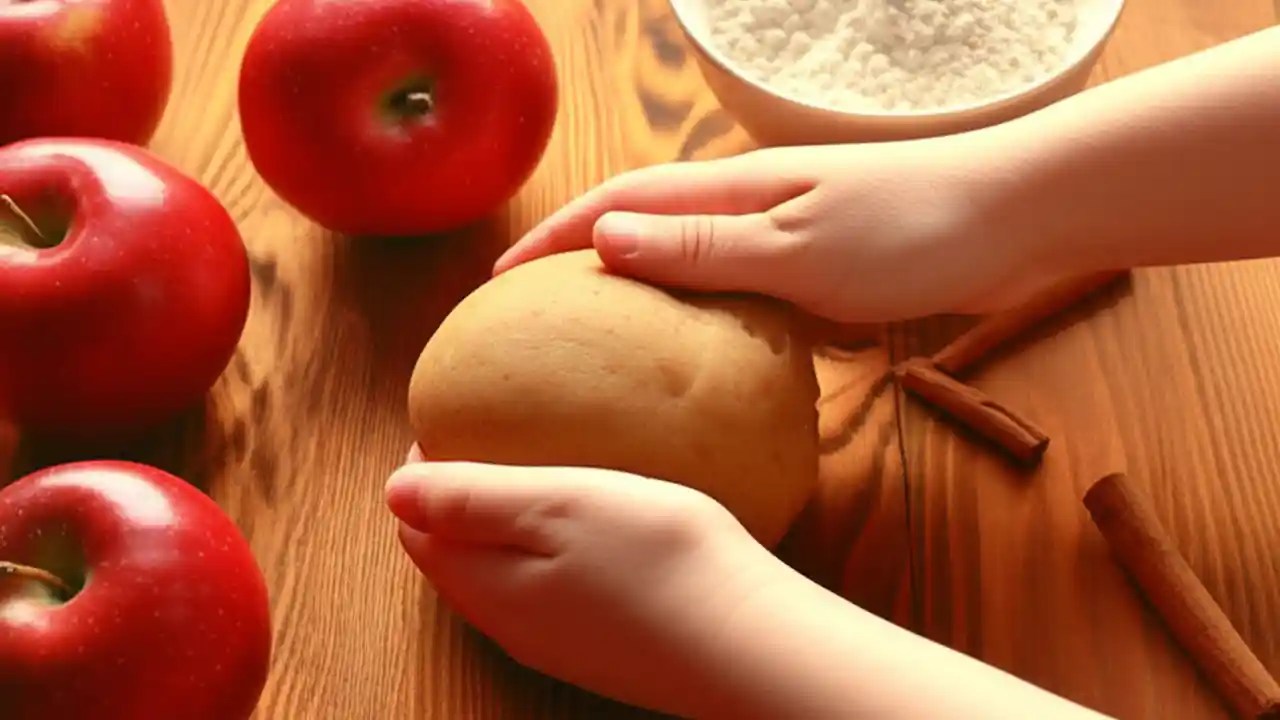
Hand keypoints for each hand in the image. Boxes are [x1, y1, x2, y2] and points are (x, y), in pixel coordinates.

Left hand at [385, 448, 791, 717]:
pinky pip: (550, 593)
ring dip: (499, 528)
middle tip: (488, 438)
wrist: (750, 645)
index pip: (419, 531)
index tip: (450, 419)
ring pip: (502, 578)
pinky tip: (589, 528)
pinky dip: (544, 552)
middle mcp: (512, 626)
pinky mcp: (604, 649)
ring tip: (534, 472)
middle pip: (455, 560)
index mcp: (486, 587)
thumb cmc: (656, 559)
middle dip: (456, 502)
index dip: (423, 473)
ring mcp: (559, 644)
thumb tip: (393, 489)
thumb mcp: (556, 505)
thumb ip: (472, 497)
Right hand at [494, 137, 1069, 323]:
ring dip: (638, 300)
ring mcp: (782, 237)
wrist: (1014, 219)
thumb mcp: (796, 245)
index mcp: (729, 191)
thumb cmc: (908, 226)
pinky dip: (704, 325)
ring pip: (689, 269)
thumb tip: (603, 241)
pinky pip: (739, 299)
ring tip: (596, 351)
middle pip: (642, 233)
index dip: (552, 242)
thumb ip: (702, 247)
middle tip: (533, 325)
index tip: (496, 285)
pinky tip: (699, 365)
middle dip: (581, 268)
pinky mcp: (818, 272)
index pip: (616, 207)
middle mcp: (746, 207)